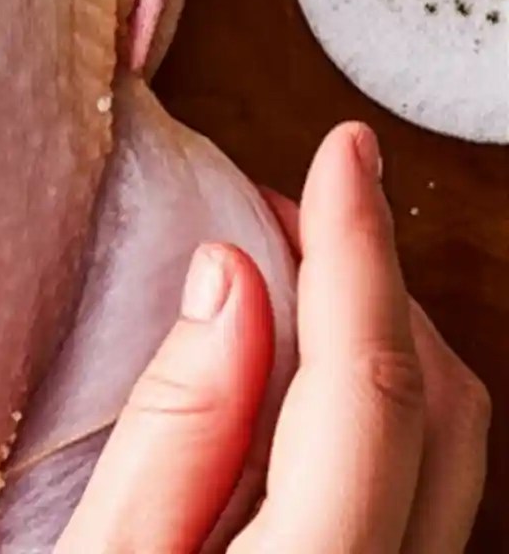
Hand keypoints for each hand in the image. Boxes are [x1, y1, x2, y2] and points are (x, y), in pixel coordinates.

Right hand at [58, 123, 490, 552]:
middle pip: (436, 399)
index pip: (366, 384)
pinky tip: (310, 367)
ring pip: (452, 437)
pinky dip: (382, 395)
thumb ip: (174, 429)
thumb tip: (227, 278)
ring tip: (294, 272)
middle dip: (370, 278)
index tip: (343, 153)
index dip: (355, 251)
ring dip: (382, 331)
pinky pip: (428, 472)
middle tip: (288, 210)